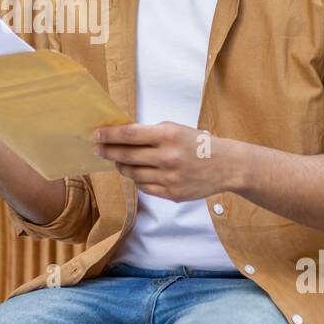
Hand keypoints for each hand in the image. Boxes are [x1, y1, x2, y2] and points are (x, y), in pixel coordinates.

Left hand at [92, 121, 236, 200]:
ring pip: (132, 174)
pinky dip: (138, 179)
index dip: (109, 135)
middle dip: (108, 152)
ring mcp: (169, 178)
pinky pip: (144, 187)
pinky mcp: (172, 194)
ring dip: (122, 167)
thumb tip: (120, 137)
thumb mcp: (176, 130)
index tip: (96, 135)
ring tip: (119, 161)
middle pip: (126, 156)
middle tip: (98, 149)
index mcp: (168, 135)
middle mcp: (167, 157)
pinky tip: (139, 173)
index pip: (129, 135)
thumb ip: (150, 134)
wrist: (226, 166)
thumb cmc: (198, 144)